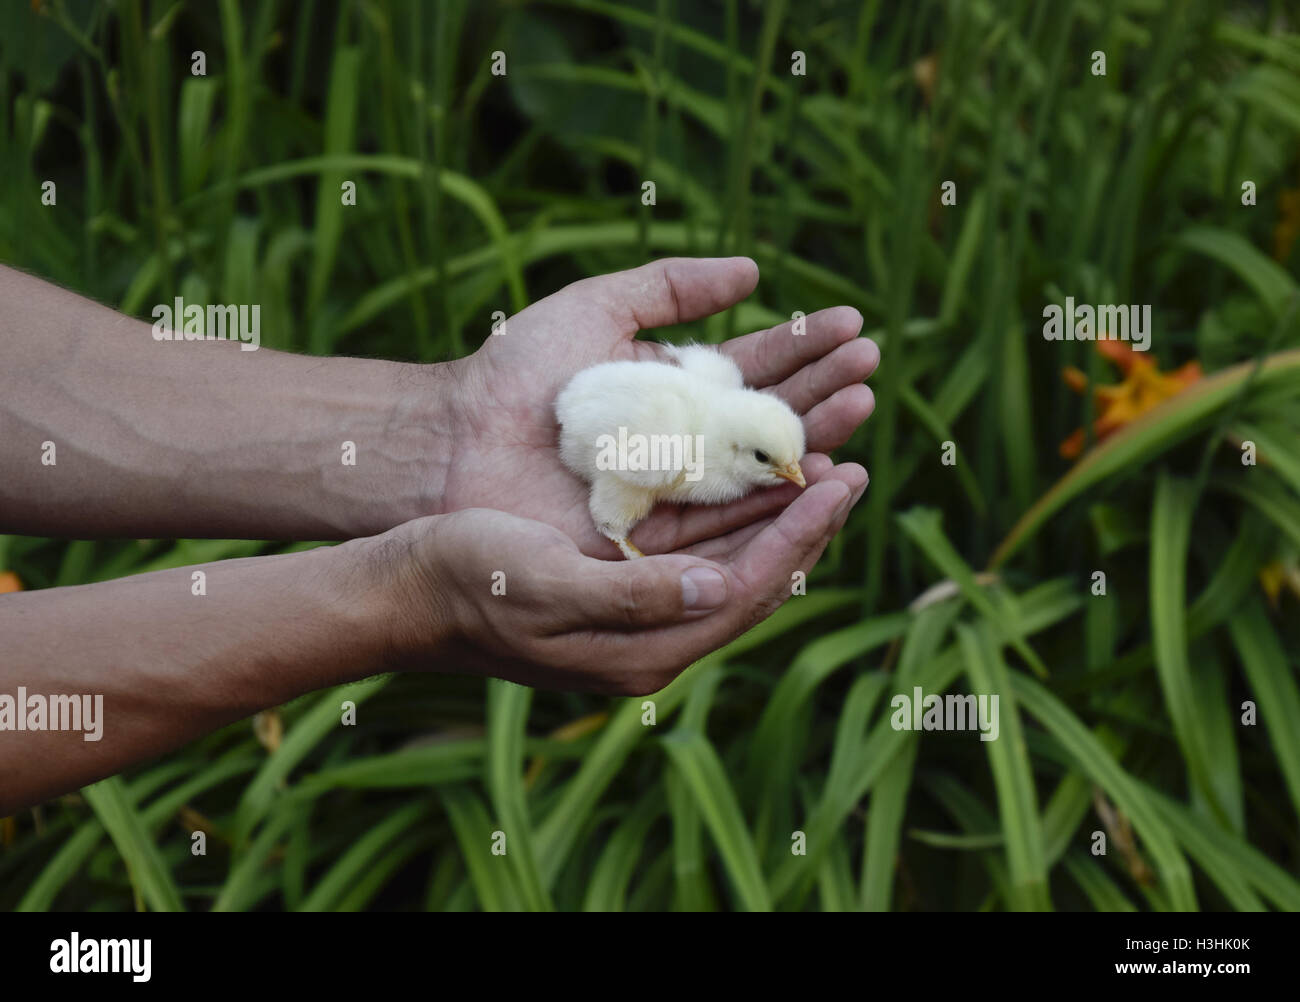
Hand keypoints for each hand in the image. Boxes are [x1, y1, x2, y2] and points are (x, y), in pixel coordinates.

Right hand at [375, 458, 867, 693]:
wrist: (406, 592)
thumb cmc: (465, 579)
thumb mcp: (544, 582)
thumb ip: (631, 597)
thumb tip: (714, 586)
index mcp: (644, 650)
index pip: (748, 588)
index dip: (801, 533)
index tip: (844, 477)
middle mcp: (655, 641)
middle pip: (754, 581)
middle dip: (807, 524)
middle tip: (854, 465)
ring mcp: (640, 619)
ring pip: (732, 564)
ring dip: (778, 517)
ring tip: (822, 464)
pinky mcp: (623, 592)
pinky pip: (699, 555)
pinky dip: (734, 517)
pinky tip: (750, 481)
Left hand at [435, 257, 877, 557]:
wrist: (456, 441)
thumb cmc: (517, 373)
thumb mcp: (596, 308)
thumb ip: (672, 287)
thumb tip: (754, 270)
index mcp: (673, 390)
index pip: (754, 368)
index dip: (802, 346)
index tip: (851, 325)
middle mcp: (683, 442)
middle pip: (768, 417)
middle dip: (823, 388)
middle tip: (872, 365)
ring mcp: (674, 490)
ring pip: (759, 466)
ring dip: (814, 435)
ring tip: (863, 404)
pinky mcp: (661, 536)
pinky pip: (727, 518)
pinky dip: (774, 495)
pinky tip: (817, 468)